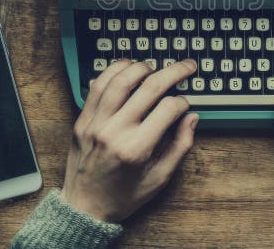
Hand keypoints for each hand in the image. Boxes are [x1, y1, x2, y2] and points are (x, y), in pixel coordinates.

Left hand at [61, 59, 198, 222]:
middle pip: (148, 88)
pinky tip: (126, 68)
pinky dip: (112, 71)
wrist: (84, 207)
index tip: (185, 105)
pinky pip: (97, 86)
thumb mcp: (159, 179)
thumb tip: (192, 118)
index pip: (167, 109)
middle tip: (186, 66)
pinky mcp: (82, 120)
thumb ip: (180, 146)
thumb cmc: (123, 196)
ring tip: (155, 67)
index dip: (182, 102)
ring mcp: (95, 124)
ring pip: (121, 80)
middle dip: (173, 73)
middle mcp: (114, 132)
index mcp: (136, 149)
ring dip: (142, 67)